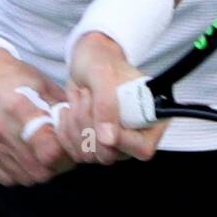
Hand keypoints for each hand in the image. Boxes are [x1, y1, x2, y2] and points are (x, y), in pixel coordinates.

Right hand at [0, 48, 77, 186]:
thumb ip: (62, 111)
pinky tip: (21, 156)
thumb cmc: (14, 77)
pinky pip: (4, 178)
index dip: (63, 155)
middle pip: (37, 169)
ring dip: (36, 171)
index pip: (48, 150)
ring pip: (22, 177)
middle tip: (57, 156)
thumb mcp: (42, 84)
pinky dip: (18, 172)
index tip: (67, 148)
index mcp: (17, 105)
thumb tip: (82, 135)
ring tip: (40, 155)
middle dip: (54, 167)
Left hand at [55, 32, 169, 164]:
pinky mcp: (93, 146)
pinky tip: (69, 110)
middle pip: (110, 154)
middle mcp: (135, 136)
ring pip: (89, 154)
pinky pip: (74, 152)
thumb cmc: (101, 62)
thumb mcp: (102, 73)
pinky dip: (65, 130)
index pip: (142, 148)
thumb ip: (107, 103)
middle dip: (90, 124)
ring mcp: (114, 144)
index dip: (120, 140)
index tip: (101, 120)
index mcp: (150, 117)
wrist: (87, 63)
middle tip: (87, 95)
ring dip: (75, 124)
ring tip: (80, 97)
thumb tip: (109, 138)